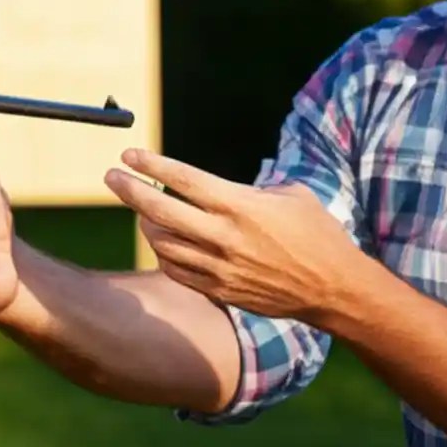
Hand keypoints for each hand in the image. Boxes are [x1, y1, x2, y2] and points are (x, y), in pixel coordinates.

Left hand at [102, 149, 360, 325]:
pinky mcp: (221, 291)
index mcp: (240, 205)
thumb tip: (219, 186)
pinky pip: (176, 271)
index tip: (129, 154)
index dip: (151, 165)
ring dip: (145, 223)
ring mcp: (220, 268)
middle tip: (112, 176)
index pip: (182, 179)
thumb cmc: (316, 233)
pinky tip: (163, 241)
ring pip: (162, 243)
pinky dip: (163, 253)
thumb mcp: (290, 194)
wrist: (334, 288)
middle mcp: (225, 236)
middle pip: (160, 210)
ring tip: (142, 210)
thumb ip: (249, 188)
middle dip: (129, 190)